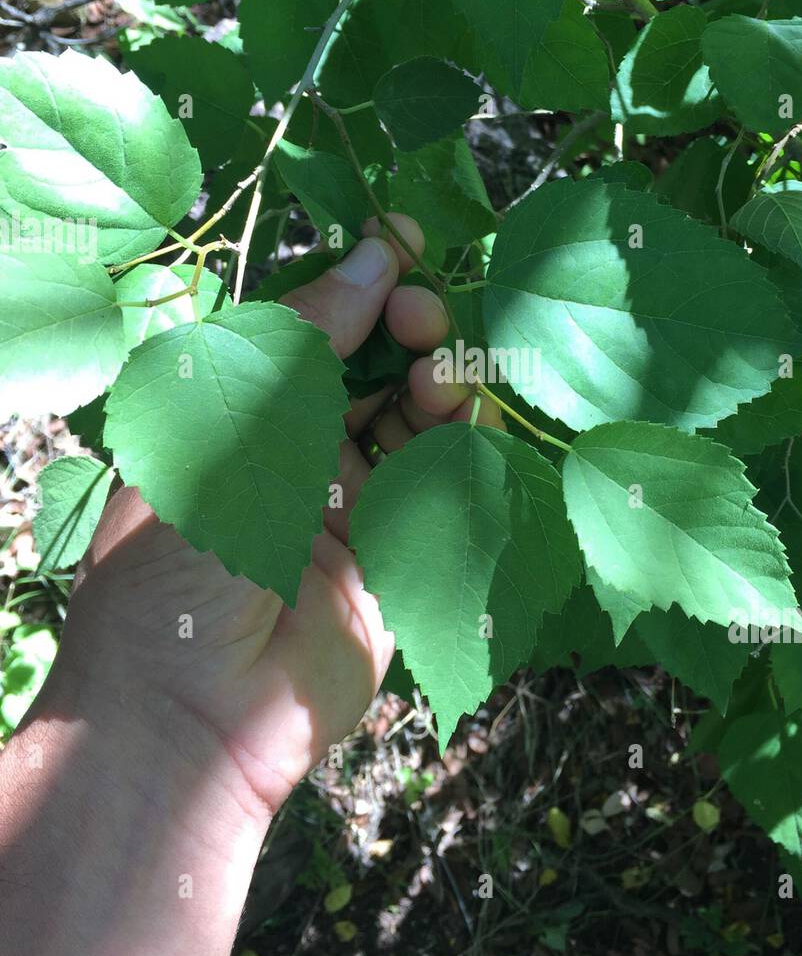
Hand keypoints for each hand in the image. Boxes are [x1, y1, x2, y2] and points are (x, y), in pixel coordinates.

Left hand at [60, 217, 501, 814]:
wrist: (192, 715)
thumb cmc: (184, 556)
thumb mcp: (235, 429)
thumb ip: (311, 343)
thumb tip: (376, 258)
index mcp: (236, 417)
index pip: (308, 330)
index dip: (359, 284)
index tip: (408, 240)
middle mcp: (293, 456)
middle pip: (371, 369)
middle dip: (405, 330)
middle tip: (426, 314)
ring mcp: (348, 508)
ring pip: (412, 423)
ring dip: (435, 386)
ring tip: (444, 376)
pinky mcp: (396, 560)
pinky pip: (437, 489)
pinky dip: (457, 449)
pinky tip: (463, 421)